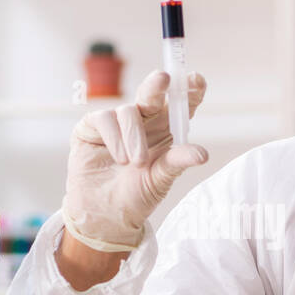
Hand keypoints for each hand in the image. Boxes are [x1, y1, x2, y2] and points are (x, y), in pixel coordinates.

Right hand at [62, 69, 208, 250]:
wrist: (105, 215)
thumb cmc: (137, 195)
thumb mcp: (161, 180)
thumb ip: (177, 162)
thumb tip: (202, 154)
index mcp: (166, 128)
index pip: (181, 104)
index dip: (189, 89)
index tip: (197, 79)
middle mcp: (143, 120)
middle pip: (153, 93)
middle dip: (157, 85)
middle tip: (163, 79)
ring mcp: (117, 121)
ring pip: (128, 111)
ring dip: (134, 136)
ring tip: (137, 162)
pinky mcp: (92, 126)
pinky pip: (104, 119)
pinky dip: (114, 138)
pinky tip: (120, 158)